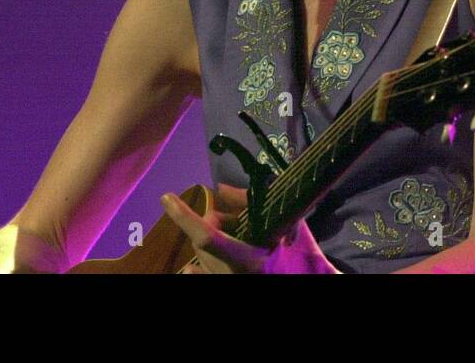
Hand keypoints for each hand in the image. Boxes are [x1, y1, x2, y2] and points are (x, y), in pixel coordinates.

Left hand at [161, 184, 340, 273]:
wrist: (308, 280)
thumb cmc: (300, 258)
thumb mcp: (286, 226)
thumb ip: (253, 204)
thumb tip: (223, 189)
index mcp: (245, 259)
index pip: (206, 235)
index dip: (184, 216)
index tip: (166, 198)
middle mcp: (228, 273)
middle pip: (202, 240)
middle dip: (215, 225)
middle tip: (242, 224)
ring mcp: (221, 280)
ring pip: (199, 255)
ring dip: (211, 243)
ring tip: (239, 245)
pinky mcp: (221, 284)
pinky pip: (196, 273)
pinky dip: (199, 266)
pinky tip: (208, 265)